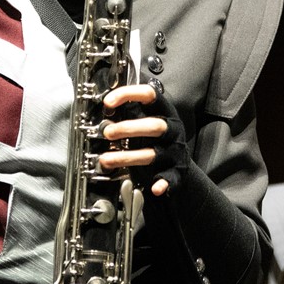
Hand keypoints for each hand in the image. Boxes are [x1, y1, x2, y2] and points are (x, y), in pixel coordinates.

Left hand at [100, 83, 191, 197]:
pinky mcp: (176, 171)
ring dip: (127, 157)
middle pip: (154, 126)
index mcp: (164, 112)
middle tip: (107, 132)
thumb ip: (130, 111)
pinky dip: (163, 183)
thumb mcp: (146, 119)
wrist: (179, 163)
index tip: (108, 101)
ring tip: (106, 160)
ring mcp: (175, 151)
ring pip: (152, 154)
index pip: (149, 95)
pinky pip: (170, 178)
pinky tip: (155, 188)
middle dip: (128, 128)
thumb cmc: (154, 138)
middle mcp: (172, 130)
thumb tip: (104, 105)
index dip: (128, 94)